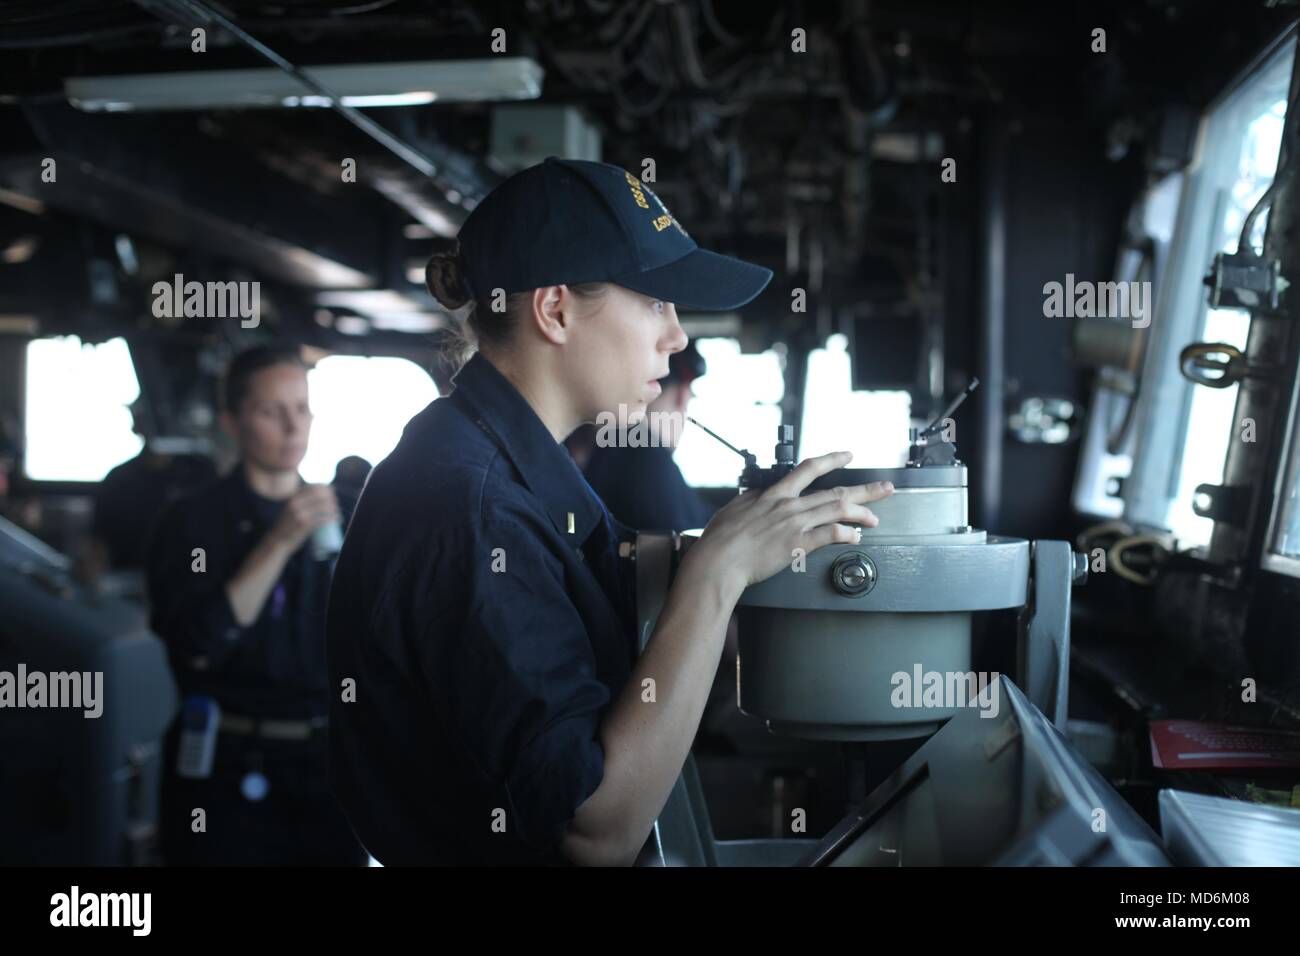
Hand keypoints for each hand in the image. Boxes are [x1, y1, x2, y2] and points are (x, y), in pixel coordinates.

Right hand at [267, 484, 339, 551]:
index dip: (325, 487)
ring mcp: (300, 513)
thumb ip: (299, 501)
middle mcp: (296, 503)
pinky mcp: (305, 525)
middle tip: (336, 503)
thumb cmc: (286, 525)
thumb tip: (316, 494)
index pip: (313, 487)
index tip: (332, 491)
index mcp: (292, 497)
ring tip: (338, 512)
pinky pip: (323, 519)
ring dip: (334, 508)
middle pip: (320, 495)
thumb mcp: (289, 508)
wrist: (277, 541)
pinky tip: (338, 519)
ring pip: (324, 506)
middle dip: (331, 497)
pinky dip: (333, 518)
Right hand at [687, 451, 892, 597]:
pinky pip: (831, 535)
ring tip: (875, 517)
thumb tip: (760, 494)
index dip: (832, 460)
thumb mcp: (735, 508)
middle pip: (835, 491)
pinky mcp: (798, 544)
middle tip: (885, 488)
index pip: (809, 469)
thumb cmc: (721, 539)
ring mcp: (796, 524)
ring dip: (862, 512)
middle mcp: (789, 505)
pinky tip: (856, 537)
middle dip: (864, 489)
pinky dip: (847, 534)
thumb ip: (753, 499)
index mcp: (774, 494)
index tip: (847, 455)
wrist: (719, 560)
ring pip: (838, 510)